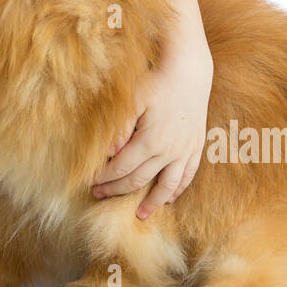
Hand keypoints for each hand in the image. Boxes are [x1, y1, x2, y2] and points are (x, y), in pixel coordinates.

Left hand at [90, 59, 210, 218]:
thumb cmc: (156, 82)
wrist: (189, 70)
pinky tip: (171, 198)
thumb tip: (107, 154)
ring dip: (153, 202)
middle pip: (139, 179)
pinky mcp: (196, 146)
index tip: (90, 183)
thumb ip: (120, 129)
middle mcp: (169, 151)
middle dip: (117, 190)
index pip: (121, 168)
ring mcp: (185, 151)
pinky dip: (178, 189)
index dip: (104, 178)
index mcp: (150, 142)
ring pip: (168, 185)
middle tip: (99, 196)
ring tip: (142, 215)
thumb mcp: (132, 101)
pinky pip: (188, 175)